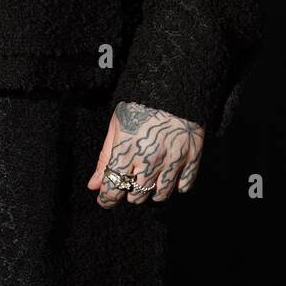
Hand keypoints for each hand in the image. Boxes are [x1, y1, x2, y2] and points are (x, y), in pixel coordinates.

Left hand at [87, 100, 204, 206]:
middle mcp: (149, 160)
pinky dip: (176, 186)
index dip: (107, 198)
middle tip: (128, 180)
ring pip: (160, 194)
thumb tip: (94, 185)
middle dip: (129, 192)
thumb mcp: (116, 125)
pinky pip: (184, 186)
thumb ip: (105, 157)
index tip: (105, 200)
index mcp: (126, 150)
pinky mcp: (192, 158)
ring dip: (151, 192)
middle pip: (137, 195)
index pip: (113, 187)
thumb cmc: (139, 104)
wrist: (172, 86)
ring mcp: (172, 160)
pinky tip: (168, 175)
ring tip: (147, 180)